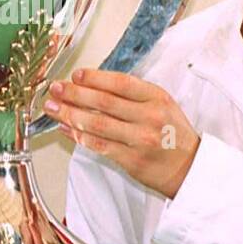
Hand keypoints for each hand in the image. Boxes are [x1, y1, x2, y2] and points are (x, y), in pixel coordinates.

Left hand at [43, 68, 200, 198]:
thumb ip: (134, 94)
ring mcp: (140, 140)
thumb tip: (94, 85)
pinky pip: (99, 145)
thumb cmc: (173, 134)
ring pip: (97, 124)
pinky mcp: (132, 160)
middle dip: (74, 93)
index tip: (75, 75)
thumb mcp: (163, 104)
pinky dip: (79, 136)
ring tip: (52, 107)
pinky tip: (65, 128)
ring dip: (69, 114)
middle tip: (55, 88)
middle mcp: (149, 117)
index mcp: (157, 98)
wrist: (190, 168)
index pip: (120, 83)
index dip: (94, 77)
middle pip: (104, 102)